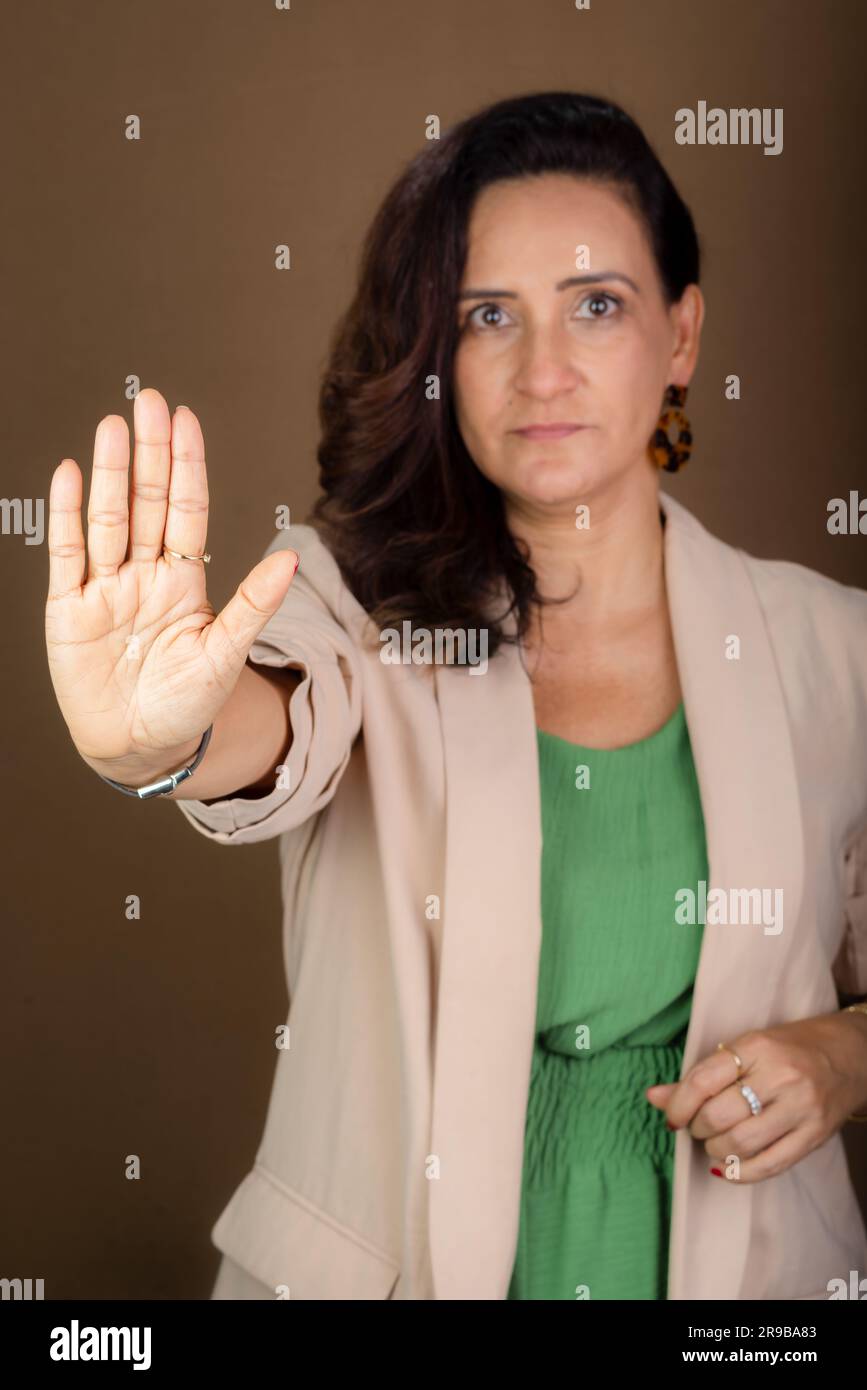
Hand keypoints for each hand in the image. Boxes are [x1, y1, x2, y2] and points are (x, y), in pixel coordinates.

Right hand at [45, 388, 298, 777]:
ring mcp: (105, 589)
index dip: (186, 466)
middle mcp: (143, 576)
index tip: (186, 420)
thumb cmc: (187, 704)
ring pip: (108, 520)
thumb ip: (254, 604)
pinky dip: (68, 516)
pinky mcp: (69, 611)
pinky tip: (69, 475)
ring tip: (113, 426)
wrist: (141, 747)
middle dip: (149, 452)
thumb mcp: (226, 654)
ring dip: (109, 474)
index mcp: (183, 580)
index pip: (186, 511)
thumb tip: (292, 557)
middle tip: (149, 401)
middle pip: (147, 502)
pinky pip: (67, 555)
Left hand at [645, 1009, 866, 1182]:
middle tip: (697, 1126)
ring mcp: (801, 1109)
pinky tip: (728, 1166)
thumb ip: (700, 1076)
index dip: (678, 1104)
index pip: (703, 1081)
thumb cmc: (788, 1049)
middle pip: (720, 1116)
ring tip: (715, 1142)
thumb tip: (653, 1097)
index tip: (671, 1116)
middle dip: (698, 1128)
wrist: (850, 1056)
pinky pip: (770, 1166)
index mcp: (758, 1047)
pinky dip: (740, 1173)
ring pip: (742, 1144)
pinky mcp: (814, 1137)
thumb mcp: (746, 1050)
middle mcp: (781, 1077)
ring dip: (716, 1150)